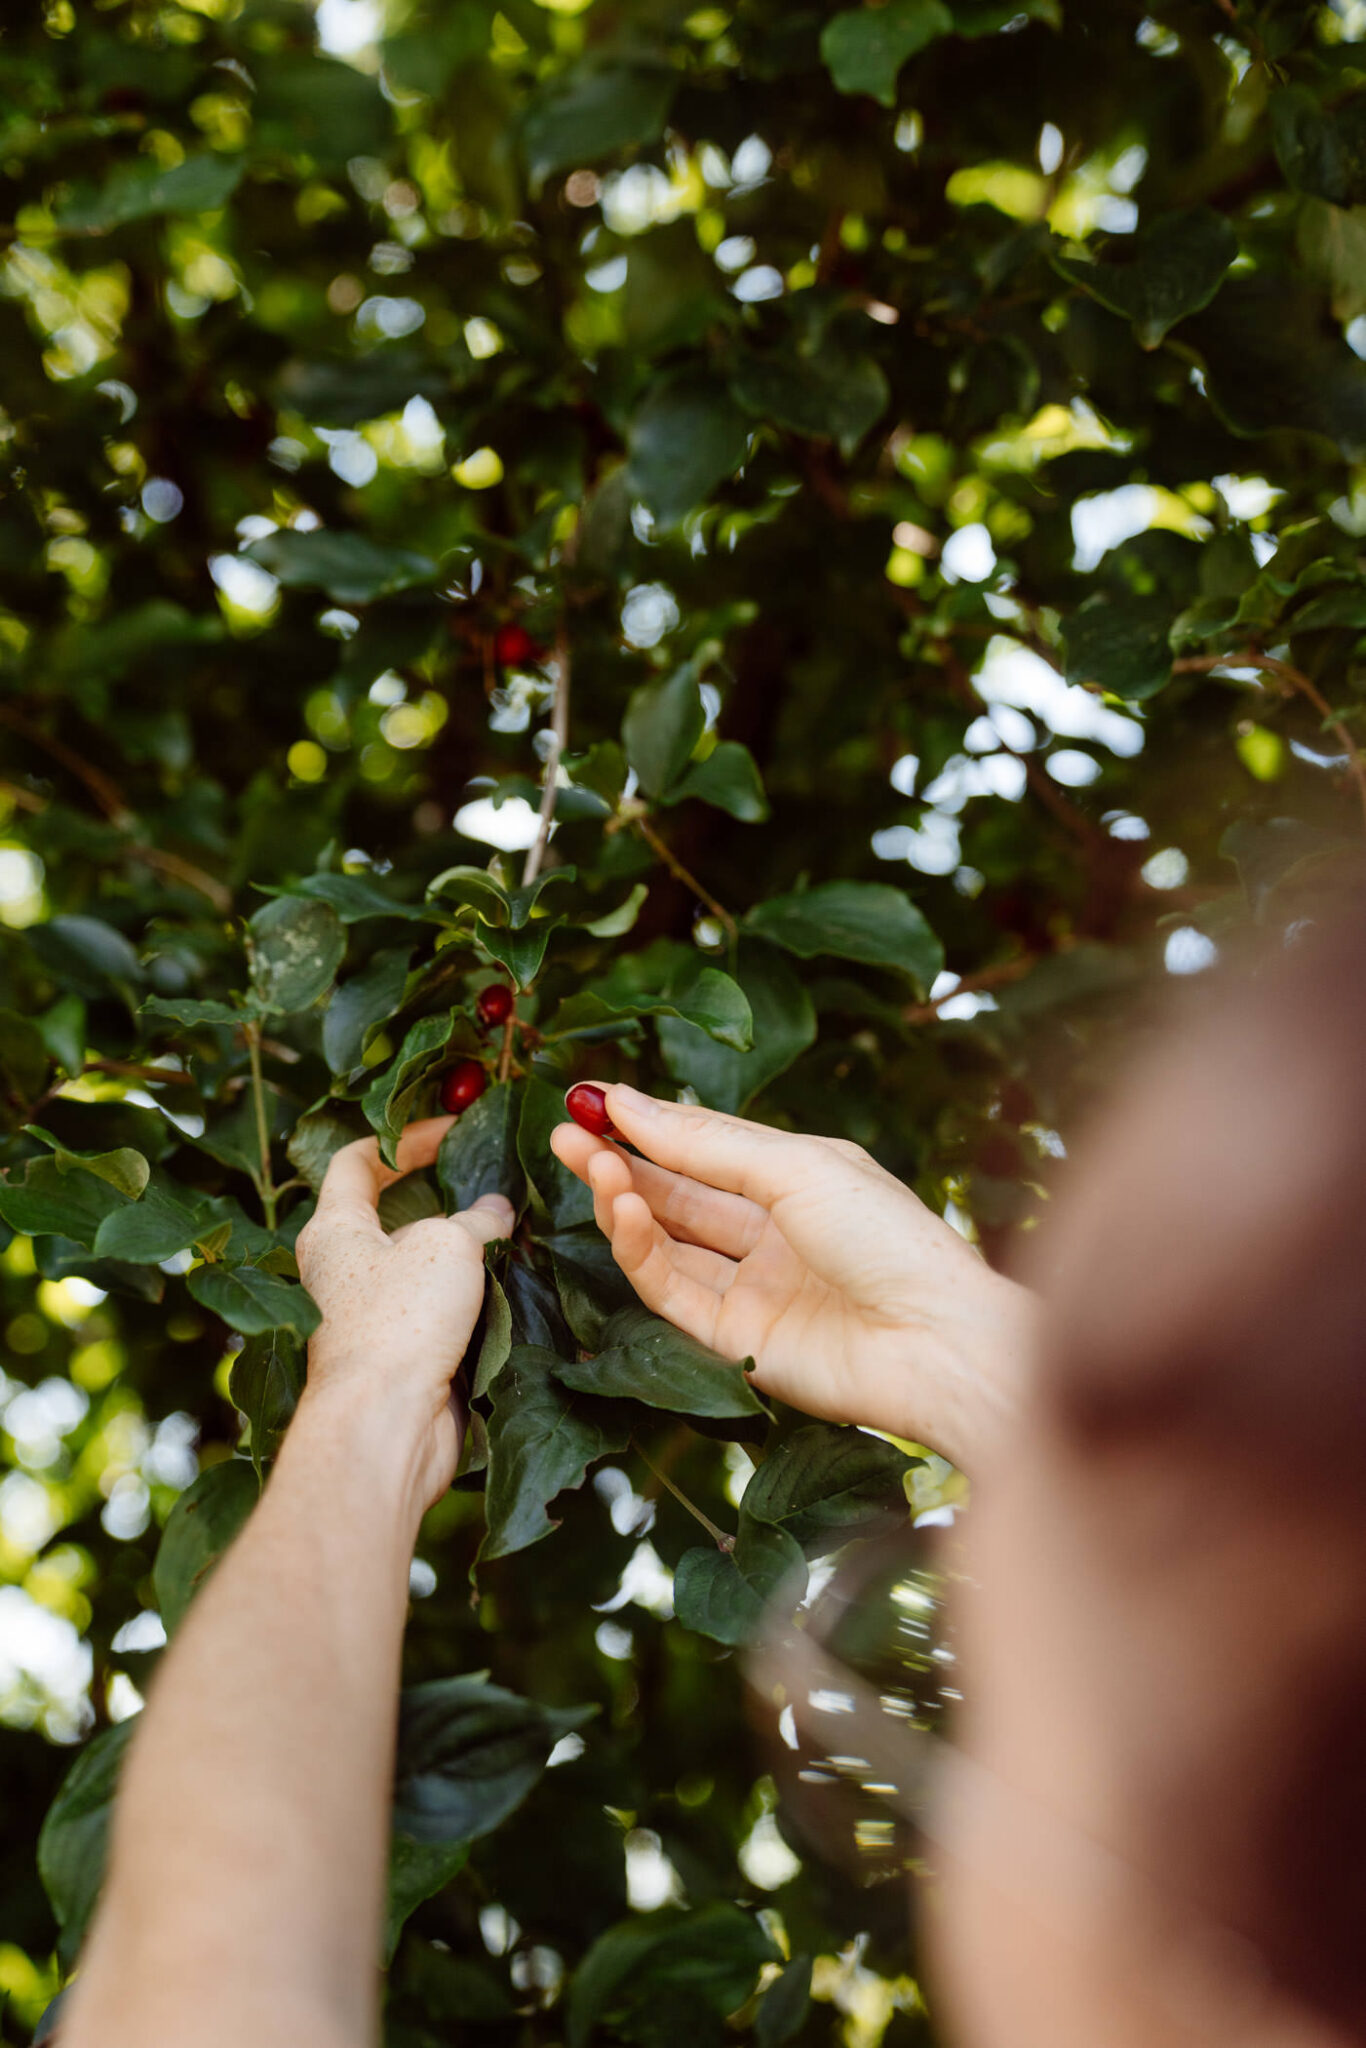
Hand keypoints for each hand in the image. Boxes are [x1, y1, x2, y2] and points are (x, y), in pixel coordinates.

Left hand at [294, 1118, 512, 1511]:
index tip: (453, 1128)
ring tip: (516, 1236)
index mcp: (335, 1228)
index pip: (357, 1160)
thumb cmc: (401, 1317)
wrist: (387, 1420)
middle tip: (493, 1185)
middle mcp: (342, 1269)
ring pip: (422, 1268)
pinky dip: (472, 1299)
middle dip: (445, 1200)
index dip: (404, 1137)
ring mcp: (369, 1316)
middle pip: (393, 1216)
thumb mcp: (447, 1246)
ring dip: (466, 1254)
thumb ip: (475, 1220)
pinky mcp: (399, 1355)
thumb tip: (496, 1210)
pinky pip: (438, 1313)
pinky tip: (512, 1288)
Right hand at [551, 1087, 1031, 1468]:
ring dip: (622, 1200)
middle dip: (619, 1159)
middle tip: (564, 1131)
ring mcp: (751, 1289)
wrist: (938, 1342)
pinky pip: (670, 1290)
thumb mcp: (798, 1167)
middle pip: (676, 1194)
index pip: (705, 1148)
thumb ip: (707, 1142)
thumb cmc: (890, 1239)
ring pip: (665, 1241)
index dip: (649, 1123)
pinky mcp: (734, 1342)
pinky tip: (621, 1210)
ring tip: (587, 1161)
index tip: (590, 1097)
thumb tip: (626, 1100)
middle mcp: (770, 1234)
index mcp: (799, 1182)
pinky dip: (639, 1250)